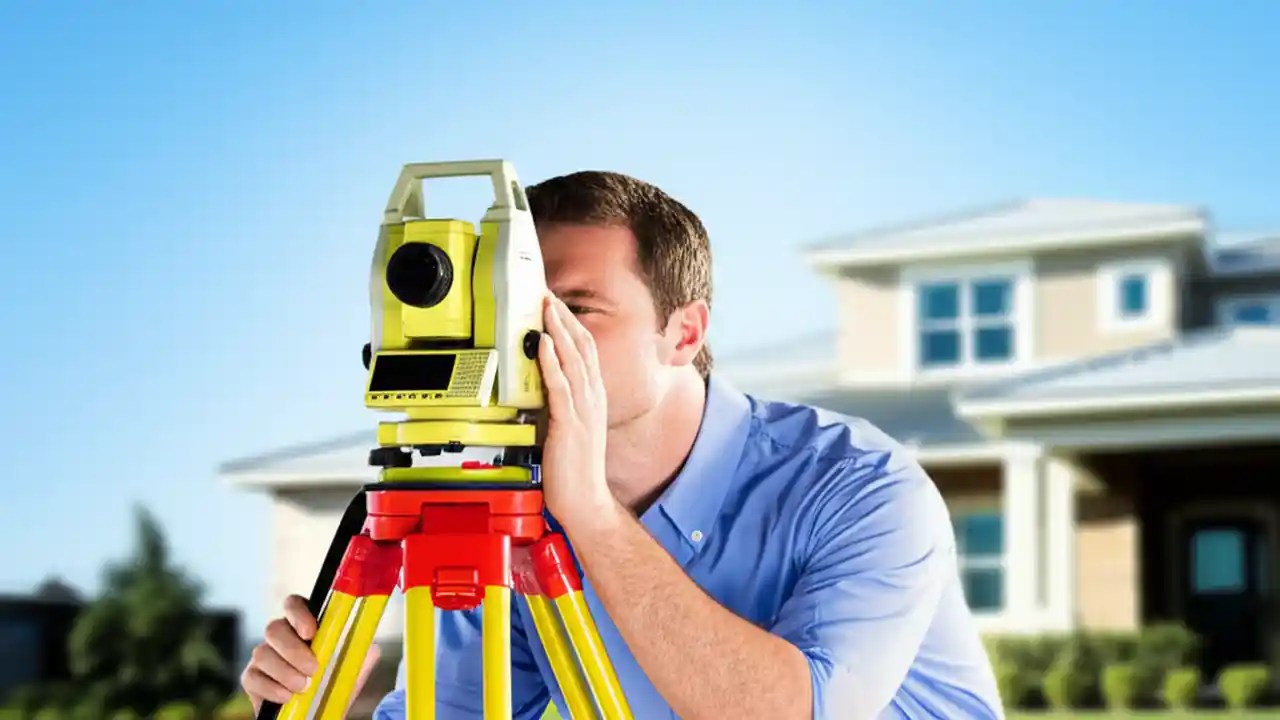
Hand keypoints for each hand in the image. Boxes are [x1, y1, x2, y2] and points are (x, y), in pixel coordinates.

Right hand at [241, 593, 379, 713]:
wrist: (318, 713)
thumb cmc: (333, 685)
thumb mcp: (352, 668)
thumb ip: (360, 653)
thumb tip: (371, 646)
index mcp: (304, 625)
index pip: (293, 604)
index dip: (298, 613)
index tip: (311, 632)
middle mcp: (280, 636)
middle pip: (274, 628)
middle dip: (293, 649)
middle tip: (313, 669)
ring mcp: (263, 656)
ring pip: (262, 653)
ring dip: (284, 672)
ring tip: (303, 687)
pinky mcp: (251, 678)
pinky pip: (252, 677)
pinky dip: (271, 688)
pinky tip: (287, 697)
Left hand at [537, 294, 617, 530]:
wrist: (585, 500)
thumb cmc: (574, 468)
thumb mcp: (568, 425)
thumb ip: (560, 402)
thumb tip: (541, 381)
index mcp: (594, 397)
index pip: (586, 351)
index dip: (572, 325)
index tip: (556, 305)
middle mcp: (593, 398)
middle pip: (582, 347)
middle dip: (564, 317)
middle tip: (548, 294)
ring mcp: (584, 410)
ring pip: (573, 360)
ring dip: (558, 331)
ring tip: (546, 307)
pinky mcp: (570, 423)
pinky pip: (561, 386)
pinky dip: (552, 362)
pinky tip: (544, 344)